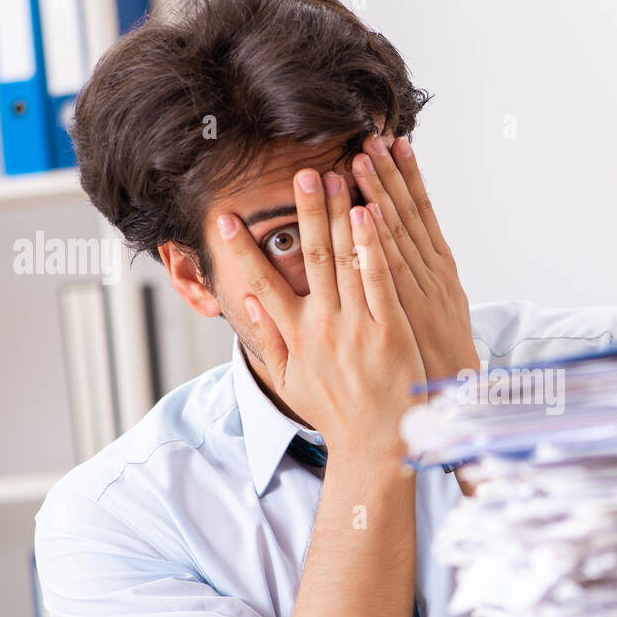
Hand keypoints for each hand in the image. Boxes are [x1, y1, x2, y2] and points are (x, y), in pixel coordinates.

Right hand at [216, 168, 424, 460]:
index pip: (262, 284)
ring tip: (336, 177)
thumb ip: (269, 339)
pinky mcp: (391, 329)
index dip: (243, 251)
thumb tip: (246, 301)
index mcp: (296, 337)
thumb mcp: (290, 380)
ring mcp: (359, 326)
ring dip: (341, 215)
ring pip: (347, 260)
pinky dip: (373, 245)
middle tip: (299, 175)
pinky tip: (370, 213)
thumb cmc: (334, 411)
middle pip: (312, 258)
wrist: (377, 441)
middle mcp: (324, 327)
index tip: (225, 220)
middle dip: (305, 213)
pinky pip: (381, 279)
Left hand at [351, 134, 479, 390]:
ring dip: (379, 193)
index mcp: (440, 270)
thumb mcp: (439, 311)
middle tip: (372, 135)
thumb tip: (404, 247)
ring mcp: (416, 290)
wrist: (450, 396)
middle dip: (389, 173)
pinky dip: (378, 239)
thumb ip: (421, 277)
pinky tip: (365, 210)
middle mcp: (431, 273)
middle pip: (407, 213)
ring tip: (361, 157)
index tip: (396, 142)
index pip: (422, 212)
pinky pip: (386, 269)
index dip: (409, 175)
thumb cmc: (438, 358)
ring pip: (396, 233)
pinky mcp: (403, 311)